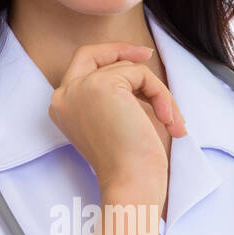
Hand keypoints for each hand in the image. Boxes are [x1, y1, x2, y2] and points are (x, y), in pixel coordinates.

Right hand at [48, 41, 186, 194]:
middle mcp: (64, 95)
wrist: (130, 183)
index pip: (81, 67)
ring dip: (157, 93)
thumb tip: (136, 66)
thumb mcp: (113, 123)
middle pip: (91, 54)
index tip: (138, 57)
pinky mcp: (101, 85)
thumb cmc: (128, 165)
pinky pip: (141, 75)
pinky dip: (161, 96)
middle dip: (122, 50)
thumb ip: (113, 96)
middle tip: (148, 54)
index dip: (108, 57)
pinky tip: (167, 120)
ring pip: (128, 69)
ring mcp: (80, 88)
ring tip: (170, 121)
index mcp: (63, 108)